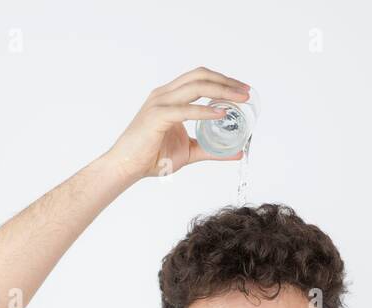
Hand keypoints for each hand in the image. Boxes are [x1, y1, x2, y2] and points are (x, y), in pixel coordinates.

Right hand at [103, 67, 251, 180]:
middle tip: (246, 92)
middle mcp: (165, 94)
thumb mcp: (189, 151)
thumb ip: (211, 150)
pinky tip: (220, 114)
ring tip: (239, 99)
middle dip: (226, 81)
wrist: (125, 167)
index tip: (242, 89)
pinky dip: (205, 111)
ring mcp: (160, 103)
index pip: (200, 78)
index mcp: (171, 97)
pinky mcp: (156, 116)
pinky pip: (185, 110)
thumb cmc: (151, 157)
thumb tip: (237, 152)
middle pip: (200, 76)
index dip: (223, 80)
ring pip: (195, 86)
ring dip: (221, 90)